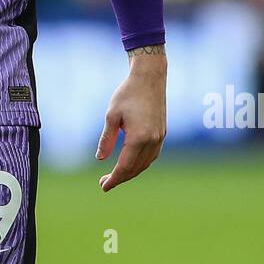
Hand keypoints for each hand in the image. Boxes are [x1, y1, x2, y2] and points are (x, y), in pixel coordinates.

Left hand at [95, 45, 166, 191]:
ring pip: (145, 164)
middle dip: (120, 178)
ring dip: (131, 172)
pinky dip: (141, 163)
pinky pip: (152, 156)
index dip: (114, 179)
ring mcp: (160, 138)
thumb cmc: (127, 93)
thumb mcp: (111, 115)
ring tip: (116, 175)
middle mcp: (152, 141)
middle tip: (104, 182)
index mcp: (138, 138)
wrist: (150, 77)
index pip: (125, 166)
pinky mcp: (162, 133)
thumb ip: (107, 139)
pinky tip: (132, 162)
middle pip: (136, 168)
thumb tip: (100, 159)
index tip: (103, 186)